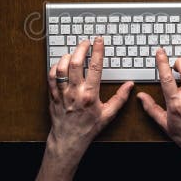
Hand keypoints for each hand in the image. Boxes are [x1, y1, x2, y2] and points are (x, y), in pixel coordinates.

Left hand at [47, 37, 132, 161]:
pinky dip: (55, 67)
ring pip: (61, 68)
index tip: (98, 41)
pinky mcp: (53, 95)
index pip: (95, 67)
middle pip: (76, 63)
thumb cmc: (88, 128)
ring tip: (74, 52)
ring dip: (68, 56)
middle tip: (85, 42)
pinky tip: (61, 64)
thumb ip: (120, 98)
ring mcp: (62, 93)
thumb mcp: (108, 114)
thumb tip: (129, 85)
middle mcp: (75, 92)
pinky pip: (51, 76)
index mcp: (90, 95)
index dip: (97, 51)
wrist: (69, 140)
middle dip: (81, 48)